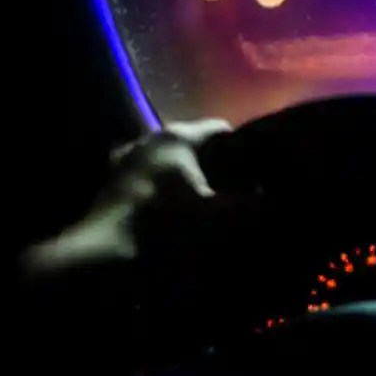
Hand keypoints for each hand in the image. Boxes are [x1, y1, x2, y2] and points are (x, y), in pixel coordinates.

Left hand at [22, 119, 230, 279]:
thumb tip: (264, 194)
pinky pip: (145, 169)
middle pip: (193, 140)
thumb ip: (247, 201)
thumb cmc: (169, 224)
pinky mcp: (112, 172)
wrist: (110, 247)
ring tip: (194, 195)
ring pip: (166, 153)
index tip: (250, 169)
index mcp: (181, 137)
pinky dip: (157, 179)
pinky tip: (164, 202)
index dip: (240, 146)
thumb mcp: (218, 216)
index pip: (221, 128)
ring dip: (181, 169)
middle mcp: (153, 135)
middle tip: (226, 185)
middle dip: (210, 159)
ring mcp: (129, 152)